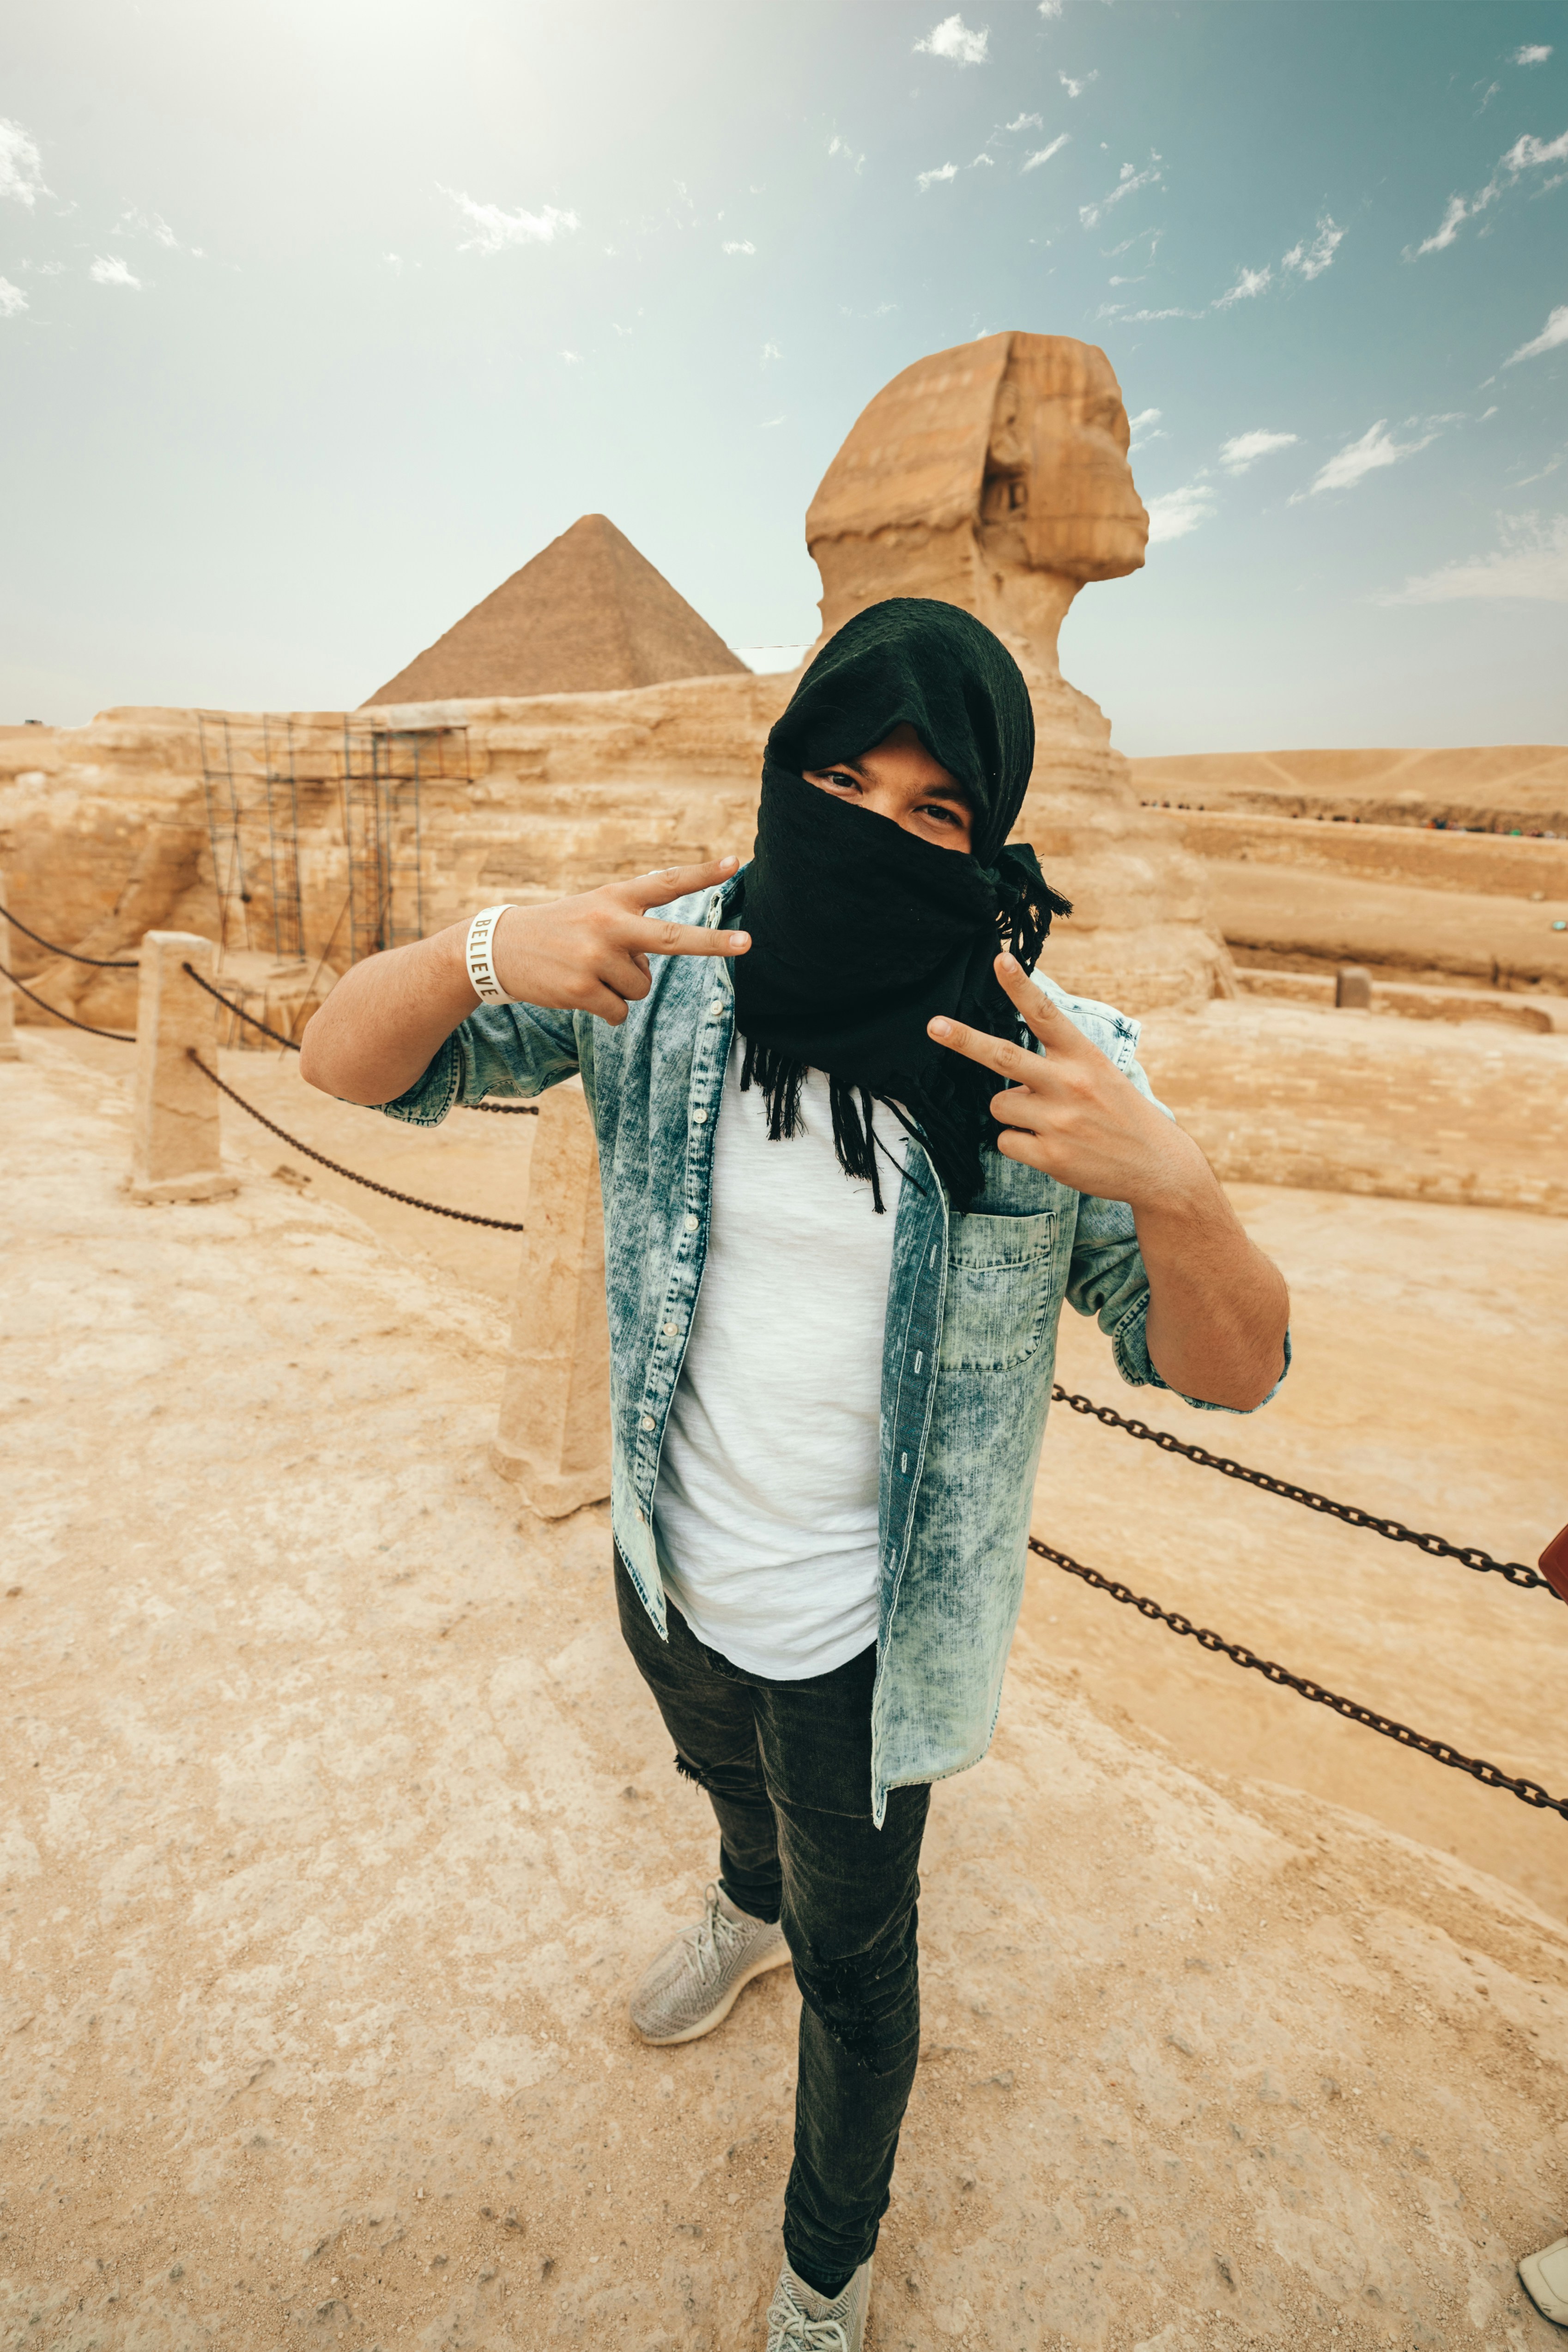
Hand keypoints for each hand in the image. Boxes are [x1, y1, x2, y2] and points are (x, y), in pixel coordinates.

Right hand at [491, 857, 749, 1026]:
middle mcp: (608, 924)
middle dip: (713, 942)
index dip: (701, 874)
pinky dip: (607, 1009)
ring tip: (591, 972)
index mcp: (615, 898)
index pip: (665, 883)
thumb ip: (629, 927)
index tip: (736, 862)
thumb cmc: (559, 931)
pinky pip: (620, 1012)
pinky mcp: (580, 990)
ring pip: (641, 987)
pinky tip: (581, 992)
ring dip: (623, 988)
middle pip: (671, 938)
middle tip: (748, 943)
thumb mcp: (593, 912)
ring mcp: (594, 958)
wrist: (499, 949)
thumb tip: (651, 968)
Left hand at [928, 953, 1201, 1209]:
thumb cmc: (1120, 1114)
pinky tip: (1053, 1147)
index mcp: (1084, 1057)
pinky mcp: (1050, 1155)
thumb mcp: (1100, 1073)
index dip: (1020, 985)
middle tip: (933, 1025)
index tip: (999, 958)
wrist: (1157, 1165)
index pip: (1046, 1014)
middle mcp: (1069, 1083)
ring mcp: (1058, 1120)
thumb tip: (1005, 1060)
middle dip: (964, 1039)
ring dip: (1014, 1112)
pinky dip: (1021, 1144)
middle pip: (1003, 1055)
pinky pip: (1006, 1141)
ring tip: (1050, 1122)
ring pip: (1000, 1104)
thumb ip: (1060, 1060)